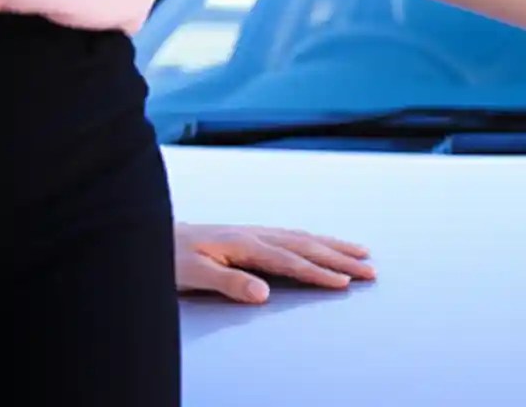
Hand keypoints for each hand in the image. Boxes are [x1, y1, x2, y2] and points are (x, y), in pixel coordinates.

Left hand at [174, 223, 375, 303]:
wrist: (155, 233)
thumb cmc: (171, 256)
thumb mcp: (192, 274)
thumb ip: (229, 282)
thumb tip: (264, 293)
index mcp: (245, 243)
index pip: (291, 261)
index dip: (319, 272)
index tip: (344, 282)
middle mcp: (256, 234)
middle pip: (307, 246)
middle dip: (341, 259)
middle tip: (370, 270)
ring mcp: (257, 232)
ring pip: (305, 238)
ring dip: (335, 246)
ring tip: (362, 253)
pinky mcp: (254, 234)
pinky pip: (295, 235)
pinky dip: (317, 240)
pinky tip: (326, 244)